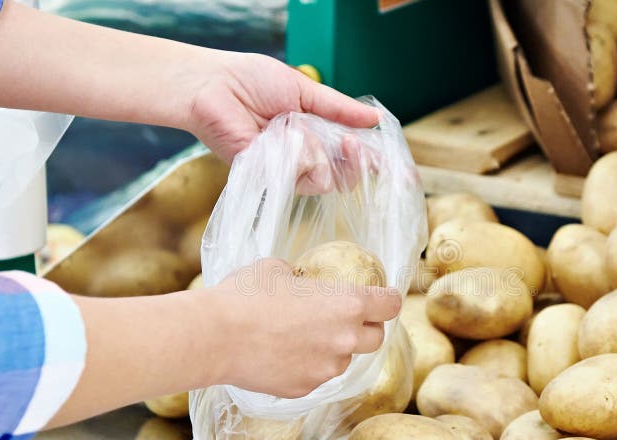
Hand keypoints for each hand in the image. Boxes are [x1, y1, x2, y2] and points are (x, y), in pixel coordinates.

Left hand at [186, 52, 380, 163]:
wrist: (215, 87)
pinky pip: (302, 178)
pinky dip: (300, 156)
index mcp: (316, 136)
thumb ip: (339, 108)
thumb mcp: (304, 90)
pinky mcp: (271, 179)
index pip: (353, 157)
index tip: (402, 172)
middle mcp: (306, 158)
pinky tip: (284, 137)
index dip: (377, 165)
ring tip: (299, 130)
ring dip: (320, 154)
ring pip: (327, 180)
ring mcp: (289, 172)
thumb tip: (374, 119)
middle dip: (359, 162)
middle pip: (347, 178)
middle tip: (353, 144)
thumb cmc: (252, 82)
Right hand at [202, 258, 401, 397]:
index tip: (382, 298)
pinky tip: (281, 355)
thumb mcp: (276, 269)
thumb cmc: (245, 294)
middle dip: (366, 328)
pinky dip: (307, 367)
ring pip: (343, 360)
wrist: (214, 336)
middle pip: (376, 338)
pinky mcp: (305, 388)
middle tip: (345, 320)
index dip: (388, 300)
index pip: (390, 305)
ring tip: (302, 338)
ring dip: (333, 349)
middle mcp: (344, 339)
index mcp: (347, 303)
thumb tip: (297, 280)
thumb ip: (299, 277)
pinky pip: (316, 376)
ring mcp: (326, 368)